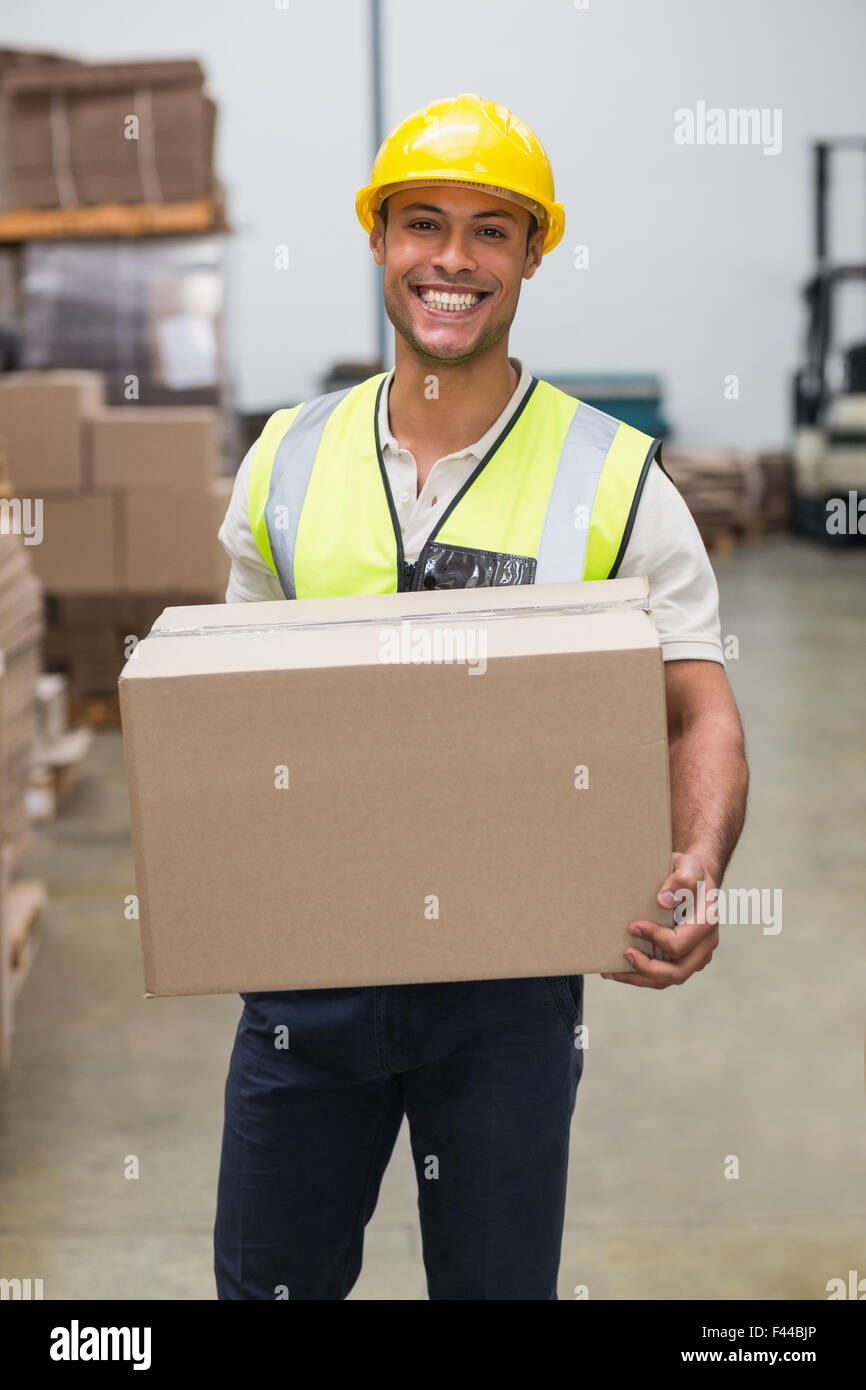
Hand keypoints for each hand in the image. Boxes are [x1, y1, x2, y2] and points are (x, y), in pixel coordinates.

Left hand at [600, 851, 719, 988]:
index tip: (633, 926)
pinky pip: (664, 978)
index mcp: (706, 921)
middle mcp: (706, 943)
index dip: (655, 939)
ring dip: (639, 978)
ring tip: (612, 971)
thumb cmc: (687, 870)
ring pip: (669, 980)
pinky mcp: (684, 960)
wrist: (693, 879)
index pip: (680, 943)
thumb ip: (681, 879)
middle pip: (678, 972)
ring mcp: (696, 955)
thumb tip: (663, 901)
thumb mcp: (687, 865)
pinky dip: (640, 977)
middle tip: (624, 953)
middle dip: (647, 967)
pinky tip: (617, 971)